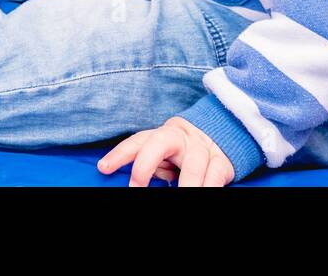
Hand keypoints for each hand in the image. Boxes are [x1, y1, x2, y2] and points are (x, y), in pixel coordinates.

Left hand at [97, 116, 234, 186]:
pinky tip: (200, 193)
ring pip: (192, 164)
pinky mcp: (221, 161)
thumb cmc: (184, 151)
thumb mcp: (166, 154)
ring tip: (181, 194)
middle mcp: (181, 138)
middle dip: (144, 165)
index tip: (104, 168)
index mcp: (163, 135)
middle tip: (135, 188)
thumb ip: (153, 163)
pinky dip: (207, 188)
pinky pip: (214, 176)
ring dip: (186, 185)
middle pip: (158, 143)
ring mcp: (202, 149)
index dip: (120, 154)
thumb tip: (140, 180)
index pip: (138, 141)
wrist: (223, 133)